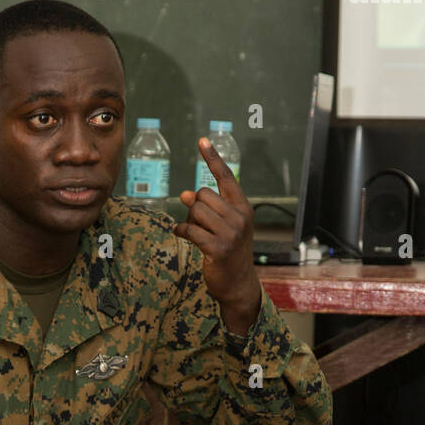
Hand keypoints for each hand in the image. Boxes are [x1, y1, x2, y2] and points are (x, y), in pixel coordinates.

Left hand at [174, 138, 260, 316]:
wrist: (238, 283)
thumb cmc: (229, 251)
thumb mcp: (225, 226)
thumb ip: (209, 208)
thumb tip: (185, 194)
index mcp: (243, 207)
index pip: (226, 177)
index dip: (212, 158)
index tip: (201, 141)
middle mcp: (240, 217)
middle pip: (203, 195)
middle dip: (194, 206)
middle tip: (199, 222)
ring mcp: (230, 233)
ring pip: (195, 211)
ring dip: (188, 220)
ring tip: (194, 232)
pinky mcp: (217, 248)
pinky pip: (190, 230)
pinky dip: (181, 231)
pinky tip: (182, 235)